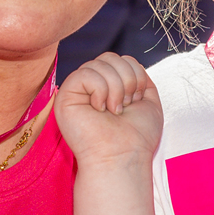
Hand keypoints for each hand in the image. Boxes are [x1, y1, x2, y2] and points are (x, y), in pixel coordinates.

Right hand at [54, 53, 162, 167]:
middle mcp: (91, 87)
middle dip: (127, 79)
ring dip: (116, 87)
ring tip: (114, 110)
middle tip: (125, 106)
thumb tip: (131, 63)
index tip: (136, 101)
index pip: (122, 59)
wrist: (123, 157)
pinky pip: (85, 73)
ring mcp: (77, 91)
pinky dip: (100, 90)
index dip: (135, 75)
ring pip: (99, 63)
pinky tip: (100, 109)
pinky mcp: (65, 96)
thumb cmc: (136, 137)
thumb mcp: (149, 101)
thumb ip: (140, 77)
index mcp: (108, 87)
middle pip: (110, 57)